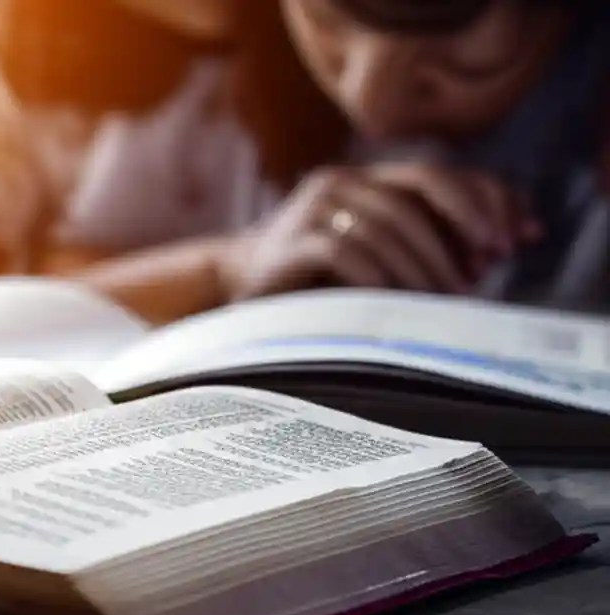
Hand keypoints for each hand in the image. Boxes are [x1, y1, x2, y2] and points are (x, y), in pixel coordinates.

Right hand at [216, 162, 540, 299]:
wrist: (235, 289)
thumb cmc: (311, 281)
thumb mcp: (372, 256)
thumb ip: (418, 246)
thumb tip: (487, 258)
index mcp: (366, 180)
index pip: (439, 176)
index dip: (485, 200)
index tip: (516, 240)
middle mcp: (341, 181)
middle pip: (418, 194)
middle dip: (459, 232)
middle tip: (479, 273)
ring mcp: (314, 206)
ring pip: (387, 225)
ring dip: (423, 265)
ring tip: (441, 299)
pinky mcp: (293, 239)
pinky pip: (349, 252)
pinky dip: (379, 277)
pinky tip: (393, 302)